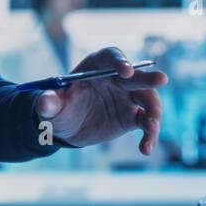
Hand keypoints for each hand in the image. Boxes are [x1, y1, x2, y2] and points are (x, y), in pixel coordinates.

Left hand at [34, 46, 168, 152]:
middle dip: (148, 78)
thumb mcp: (51, 107)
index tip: (126, 70)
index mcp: (96, 67)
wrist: (67, 128)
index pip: (110, 57)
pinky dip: (149, 135)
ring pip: (148, 100)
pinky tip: (145, 149)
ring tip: (151, 127)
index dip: (119, 61)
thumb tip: (44, 101)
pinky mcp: (132, 117)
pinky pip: (146, 123)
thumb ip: (49, 102)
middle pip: (136, 75)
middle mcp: (116, 79)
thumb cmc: (59, 108)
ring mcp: (127, 97)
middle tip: (162, 79)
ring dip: (154, 112)